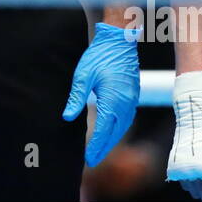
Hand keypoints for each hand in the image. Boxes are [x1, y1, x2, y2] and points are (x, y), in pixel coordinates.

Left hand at [62, 23, 139, 166]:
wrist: (118, 40)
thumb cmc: (99, 55)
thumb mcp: (82, 75)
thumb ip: (76, 98)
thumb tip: (67, 117)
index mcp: (114, 100)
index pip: (104, 130)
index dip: (96, 146)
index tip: (88, 159)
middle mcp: (126, 103)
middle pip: (115, 133)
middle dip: (104, 148)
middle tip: (93, 161)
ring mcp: (132, 99)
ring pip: (122, 127)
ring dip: (112, 140)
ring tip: (100, 150)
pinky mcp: (133, 95)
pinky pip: (126, 118)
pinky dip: (118, 128)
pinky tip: (112, 132)